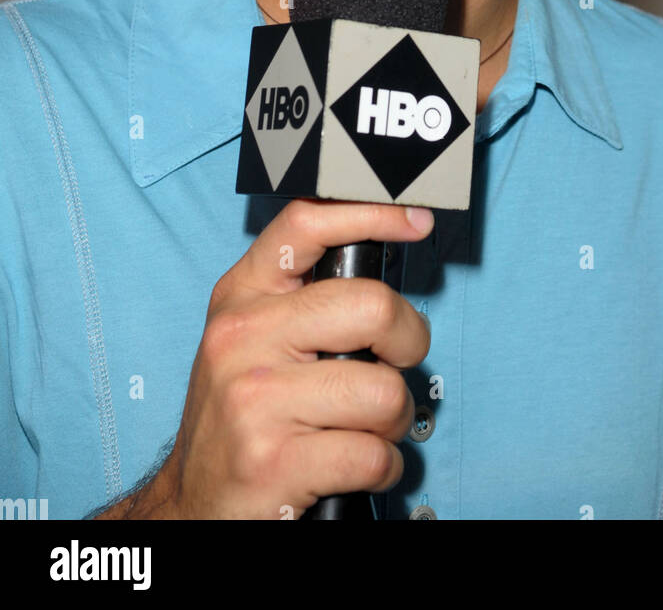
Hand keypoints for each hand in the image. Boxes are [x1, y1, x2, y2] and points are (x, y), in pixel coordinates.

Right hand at [135, 199, 433, 518]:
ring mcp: (255, 400)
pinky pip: (374, 455)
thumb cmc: (241, 416)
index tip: (416, 219)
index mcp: (243, 296)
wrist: (192, 504)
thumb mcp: (253, 338)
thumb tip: (384, 253)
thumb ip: (304, 296)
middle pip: (373, 306)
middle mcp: (242, 337)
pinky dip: (383, 469)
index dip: (372, 212)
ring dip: (392, 421)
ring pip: (385, 391)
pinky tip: (355, 468)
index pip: (307, 224)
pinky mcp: (273, 463)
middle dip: (408, 341)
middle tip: (394, 364)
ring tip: (362, 428)